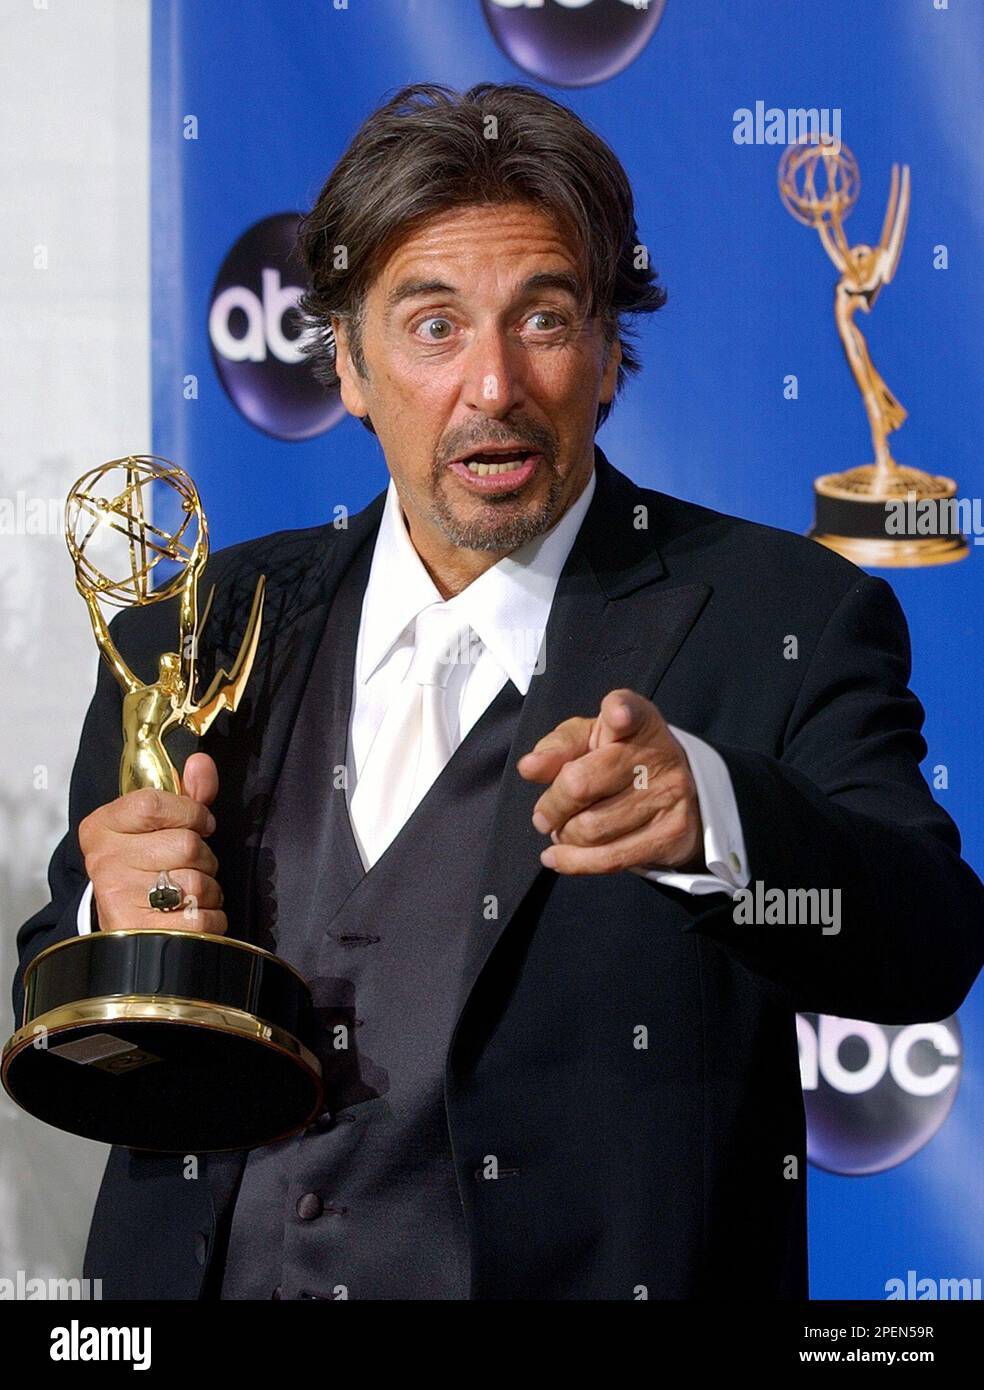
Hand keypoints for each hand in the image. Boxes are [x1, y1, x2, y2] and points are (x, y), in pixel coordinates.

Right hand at [78, 752, 225, 932]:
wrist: (125, 927)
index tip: (200, 822)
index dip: (190, 812)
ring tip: (187, 892)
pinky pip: (204, 918)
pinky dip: (211, 917)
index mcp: (102, 827)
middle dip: (204, 856)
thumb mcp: (157, 826)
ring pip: (198, 883)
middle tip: (189, 865)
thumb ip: (185, 794)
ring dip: (208, 889)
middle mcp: (105, 862)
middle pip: (186, 845)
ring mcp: (121, 900)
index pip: (154, 805)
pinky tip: (189, 915)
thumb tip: (202, 764)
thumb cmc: (144, 868)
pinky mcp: (144, 934)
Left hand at [516, 689, 704, 875]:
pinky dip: (573, 862)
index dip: (620, 713)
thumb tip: (529, 768)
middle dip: (551, 806)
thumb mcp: (586, 741)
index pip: (628, 712)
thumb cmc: (615, 759)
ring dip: (564, 835)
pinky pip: (609, 858)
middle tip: (544, 815)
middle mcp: (658, 755)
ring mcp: (669, 796)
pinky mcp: (671, 835)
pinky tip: (556, 857)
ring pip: (590, 828)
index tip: (616, 715)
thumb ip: (557, 749)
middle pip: (580, 784)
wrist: (671, 794)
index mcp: (638, 721)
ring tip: (564, 829)